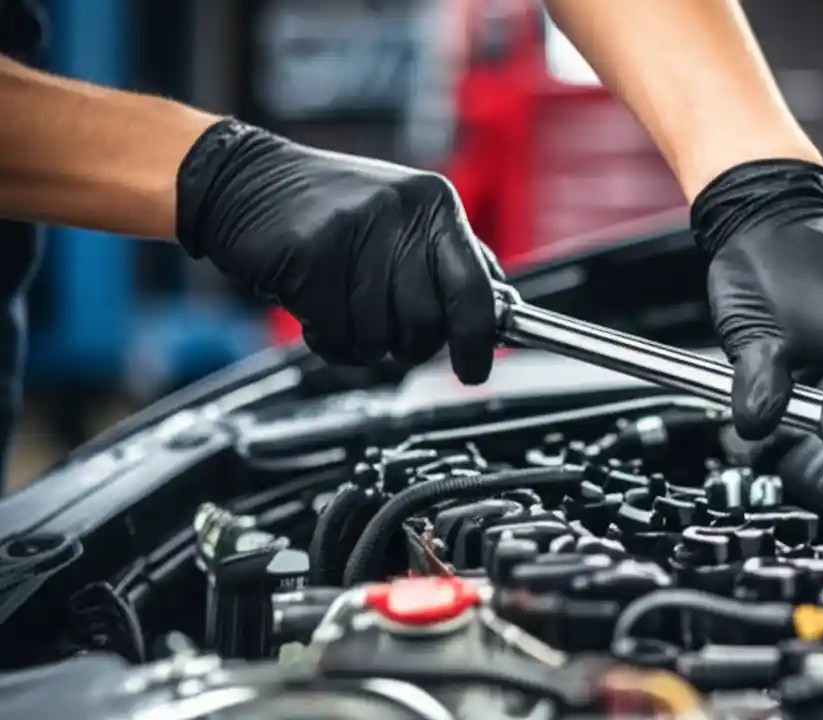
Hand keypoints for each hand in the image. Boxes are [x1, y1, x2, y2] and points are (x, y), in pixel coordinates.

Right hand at [175, 120, 500, 381]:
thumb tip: (496, 307)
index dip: (476, 342)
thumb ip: (451, 259)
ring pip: (379, 335)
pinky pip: (335, 333)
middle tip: (386, 329)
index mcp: (435, 205)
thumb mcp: (404, 216)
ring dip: (361, 341)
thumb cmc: (328, 205)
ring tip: (343, 308)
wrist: (245, 179)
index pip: (475, 289)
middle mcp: (402, 213)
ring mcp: (356, 231)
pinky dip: (327, 337)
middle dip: (407, 343)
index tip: (473, 371)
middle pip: (427, 323)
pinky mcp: (310, 255)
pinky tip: (316, 308)